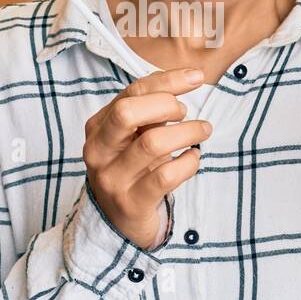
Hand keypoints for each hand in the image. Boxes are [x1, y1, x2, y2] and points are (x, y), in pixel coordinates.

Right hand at [82, 68, 210, 249]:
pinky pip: (166, 176)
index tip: (195, 77)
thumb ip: (150, 108)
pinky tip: (193, 157)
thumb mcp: (133, 135)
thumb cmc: (132, 168)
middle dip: (165, 105)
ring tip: (202, 130)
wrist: (118, 222)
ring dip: (187, 132)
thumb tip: (187, 77)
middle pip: (127, 113)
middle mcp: (99, 151)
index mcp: (98, 127)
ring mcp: (113, 179)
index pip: (131, 92)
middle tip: (184, 113)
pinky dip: (188, 162)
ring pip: (153, 143)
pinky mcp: (132, 203)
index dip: (167, 81)